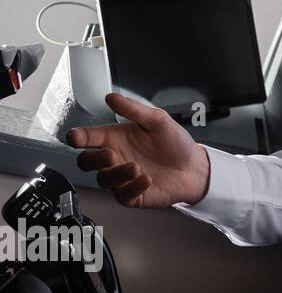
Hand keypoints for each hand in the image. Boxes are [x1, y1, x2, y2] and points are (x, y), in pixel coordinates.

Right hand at [67, 92, 210, 207]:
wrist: (195, 167)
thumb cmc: (175, 144)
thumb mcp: (158, 120)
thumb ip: (134, 109)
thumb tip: (112, 97)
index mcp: (115, 138)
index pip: (87, 138)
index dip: (77, 137)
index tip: (75, 136)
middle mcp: (115, 159)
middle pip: (86, 162)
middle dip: (93, 159)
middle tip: (110, 154)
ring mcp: (122, 178)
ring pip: (103, 180)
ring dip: (117, 174)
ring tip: (137, 167)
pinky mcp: (132, 195)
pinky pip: (122, 195)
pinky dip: (132, 188)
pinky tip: (145, 180)